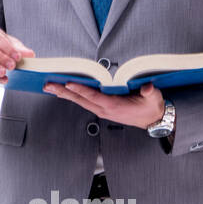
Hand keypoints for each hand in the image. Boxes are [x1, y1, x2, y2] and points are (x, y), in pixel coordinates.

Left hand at [43, 80, 164, 128]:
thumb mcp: (153, 98)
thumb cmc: (151, 107)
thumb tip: (148, 88)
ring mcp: (102, 110)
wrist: (153, 120)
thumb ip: (150, 93)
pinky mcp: (102, 110)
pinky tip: (64, 92)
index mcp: (114, 105)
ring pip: (80, 101)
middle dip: (64, 91)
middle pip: (80, 99)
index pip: (93, 96)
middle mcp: (105, 109)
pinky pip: (84, 102)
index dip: (81, 89)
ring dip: (64, 94)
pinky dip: (73, 96)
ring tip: (50, 87)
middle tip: (48, 85)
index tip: (68, 83)